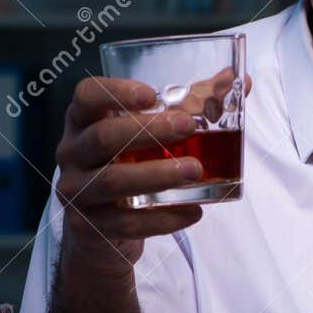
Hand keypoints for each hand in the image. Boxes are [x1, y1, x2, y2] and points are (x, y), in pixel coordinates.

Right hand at [54, 76, 207, 273]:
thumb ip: (191, 106)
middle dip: (147, 131)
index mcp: (83, 121)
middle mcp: (72, 153)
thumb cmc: (128, 167)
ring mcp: (76, 190)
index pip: (87, 96)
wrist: (99, 230)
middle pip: (102, 137)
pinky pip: (125, 223)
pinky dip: (162, 219)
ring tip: (196, 170)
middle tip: (189, 127)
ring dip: (157, 175)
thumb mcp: (148, 135)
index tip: (152, 95)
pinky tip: (193, 211)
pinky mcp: (88, 226)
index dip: (115, 91)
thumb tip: (241, 81)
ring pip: (112, 181)